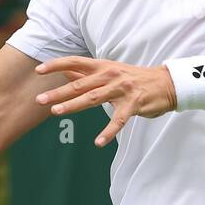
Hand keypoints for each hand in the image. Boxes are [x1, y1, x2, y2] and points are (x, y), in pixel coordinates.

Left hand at [35, 57, 176, 146]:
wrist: (166, 83)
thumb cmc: (133, 78)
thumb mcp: (109, 71)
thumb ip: (87, 73)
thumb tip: (64, 71)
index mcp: (102, 66)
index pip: (75, 62)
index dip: (56, 65)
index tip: (38, 70)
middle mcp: (110, 75)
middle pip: (79, 84)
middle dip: (58, 93)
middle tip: (39, 100)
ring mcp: (122, 89)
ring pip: (93, 98)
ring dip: (73, 105)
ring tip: (55, 112)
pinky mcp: (133, 104)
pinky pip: (118, 120)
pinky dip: (108, 132)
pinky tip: (98, 142)